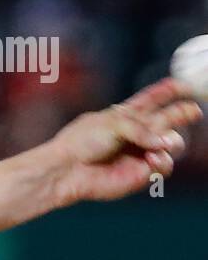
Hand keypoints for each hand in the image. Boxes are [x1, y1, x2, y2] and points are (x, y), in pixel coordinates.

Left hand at [49, 78, 202, 202]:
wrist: (67, 170)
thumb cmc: (82, 142)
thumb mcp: (111, 124)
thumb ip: (141, 128)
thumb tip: (164, 143)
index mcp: (124, 115)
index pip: (151, 99)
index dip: (168, 91)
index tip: (184, 85)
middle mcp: (135, 133)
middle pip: (167, 120)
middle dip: (182, 114)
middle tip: (193, 111)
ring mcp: (140, 153)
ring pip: (171, 144)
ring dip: (172, 141)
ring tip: (163, 143)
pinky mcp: (141, 173)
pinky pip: (164, 165)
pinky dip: (162, 160)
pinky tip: (152, 158)